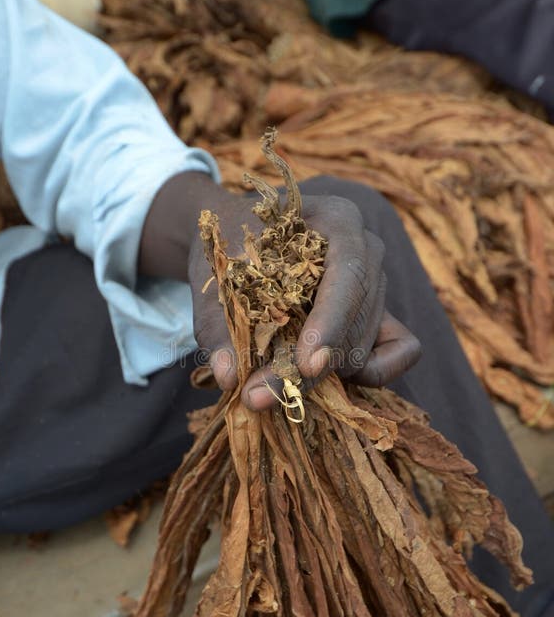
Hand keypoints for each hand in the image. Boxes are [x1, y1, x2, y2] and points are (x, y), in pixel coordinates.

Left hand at [140, 172, 420, 410]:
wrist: (242, 233)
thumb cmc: (232, 246)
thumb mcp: (214, 274)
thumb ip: (217, 322)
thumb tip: (227, 374)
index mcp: (337, 219)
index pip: (350, 272)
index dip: (330, 322)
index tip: (306, 366)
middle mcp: (368, 247)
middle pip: (357, 317)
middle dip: (313, 368)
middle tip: (259, 397)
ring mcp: (379, 281)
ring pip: (365, 343)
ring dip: (323, 375)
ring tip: (265, 385)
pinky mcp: (381, 313)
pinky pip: (402, 350)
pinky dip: (373, 371)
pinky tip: (324, 376)